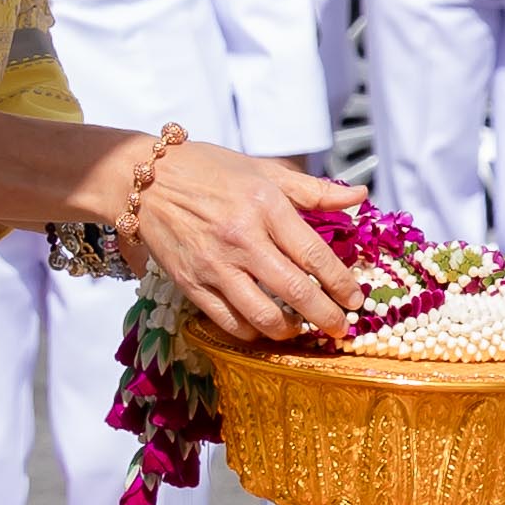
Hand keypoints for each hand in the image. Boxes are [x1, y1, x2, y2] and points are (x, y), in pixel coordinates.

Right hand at [117, 134, 361, 344]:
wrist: (146, 181)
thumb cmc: (209, 171)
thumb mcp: (264, 171)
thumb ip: (313, 190)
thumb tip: (358, 196)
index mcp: (266, 207)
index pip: (315, 256)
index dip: (341, 284)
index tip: (355, 300)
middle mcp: (243, 239)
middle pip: (297, 293)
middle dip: (327, 318)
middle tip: (341, 328)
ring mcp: (215, 266)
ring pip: (263, 317)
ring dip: (290, 331)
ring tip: (300, 329)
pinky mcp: (192, 285)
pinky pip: (229, 323)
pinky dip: (253, 332)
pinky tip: (263, 326)